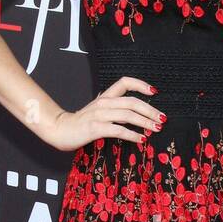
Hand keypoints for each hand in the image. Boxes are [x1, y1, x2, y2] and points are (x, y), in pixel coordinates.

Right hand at [45, 76, 164, 151]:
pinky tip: (141, 139)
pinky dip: (132, 135)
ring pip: (128, 115)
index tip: (155, 92)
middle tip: (162, 118)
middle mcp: (103, 103)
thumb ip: (113, 109)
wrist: (59, 129)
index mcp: (105, 97)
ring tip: (156, 128)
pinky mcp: (95, 128)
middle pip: (132, 101)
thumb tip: (134, 115)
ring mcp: (99, 115)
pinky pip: (118, 130)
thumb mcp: (98, 111)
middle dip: (151, 110)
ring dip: (145, 122)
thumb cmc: (80, 123)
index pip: (124, 82)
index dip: (141, 84)